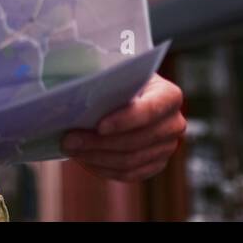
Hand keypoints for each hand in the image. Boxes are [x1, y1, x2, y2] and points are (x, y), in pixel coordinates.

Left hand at [61, 73, 185, 181]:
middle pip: (137, 140)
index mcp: (169, 95)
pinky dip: (105, 169)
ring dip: (97, 157)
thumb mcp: (116, 68)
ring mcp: (167, 146)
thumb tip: (79, 85)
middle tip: (69, 140)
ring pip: (131, 160)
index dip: (124, 121)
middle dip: (99, 142)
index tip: (98, 126)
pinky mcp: (157, 163)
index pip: (149, 111)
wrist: (129, 92)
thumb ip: (106, 76)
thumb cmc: (119, 76)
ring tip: (71, 148)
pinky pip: (131, 173)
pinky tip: (85, 160)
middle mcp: (173, 123)